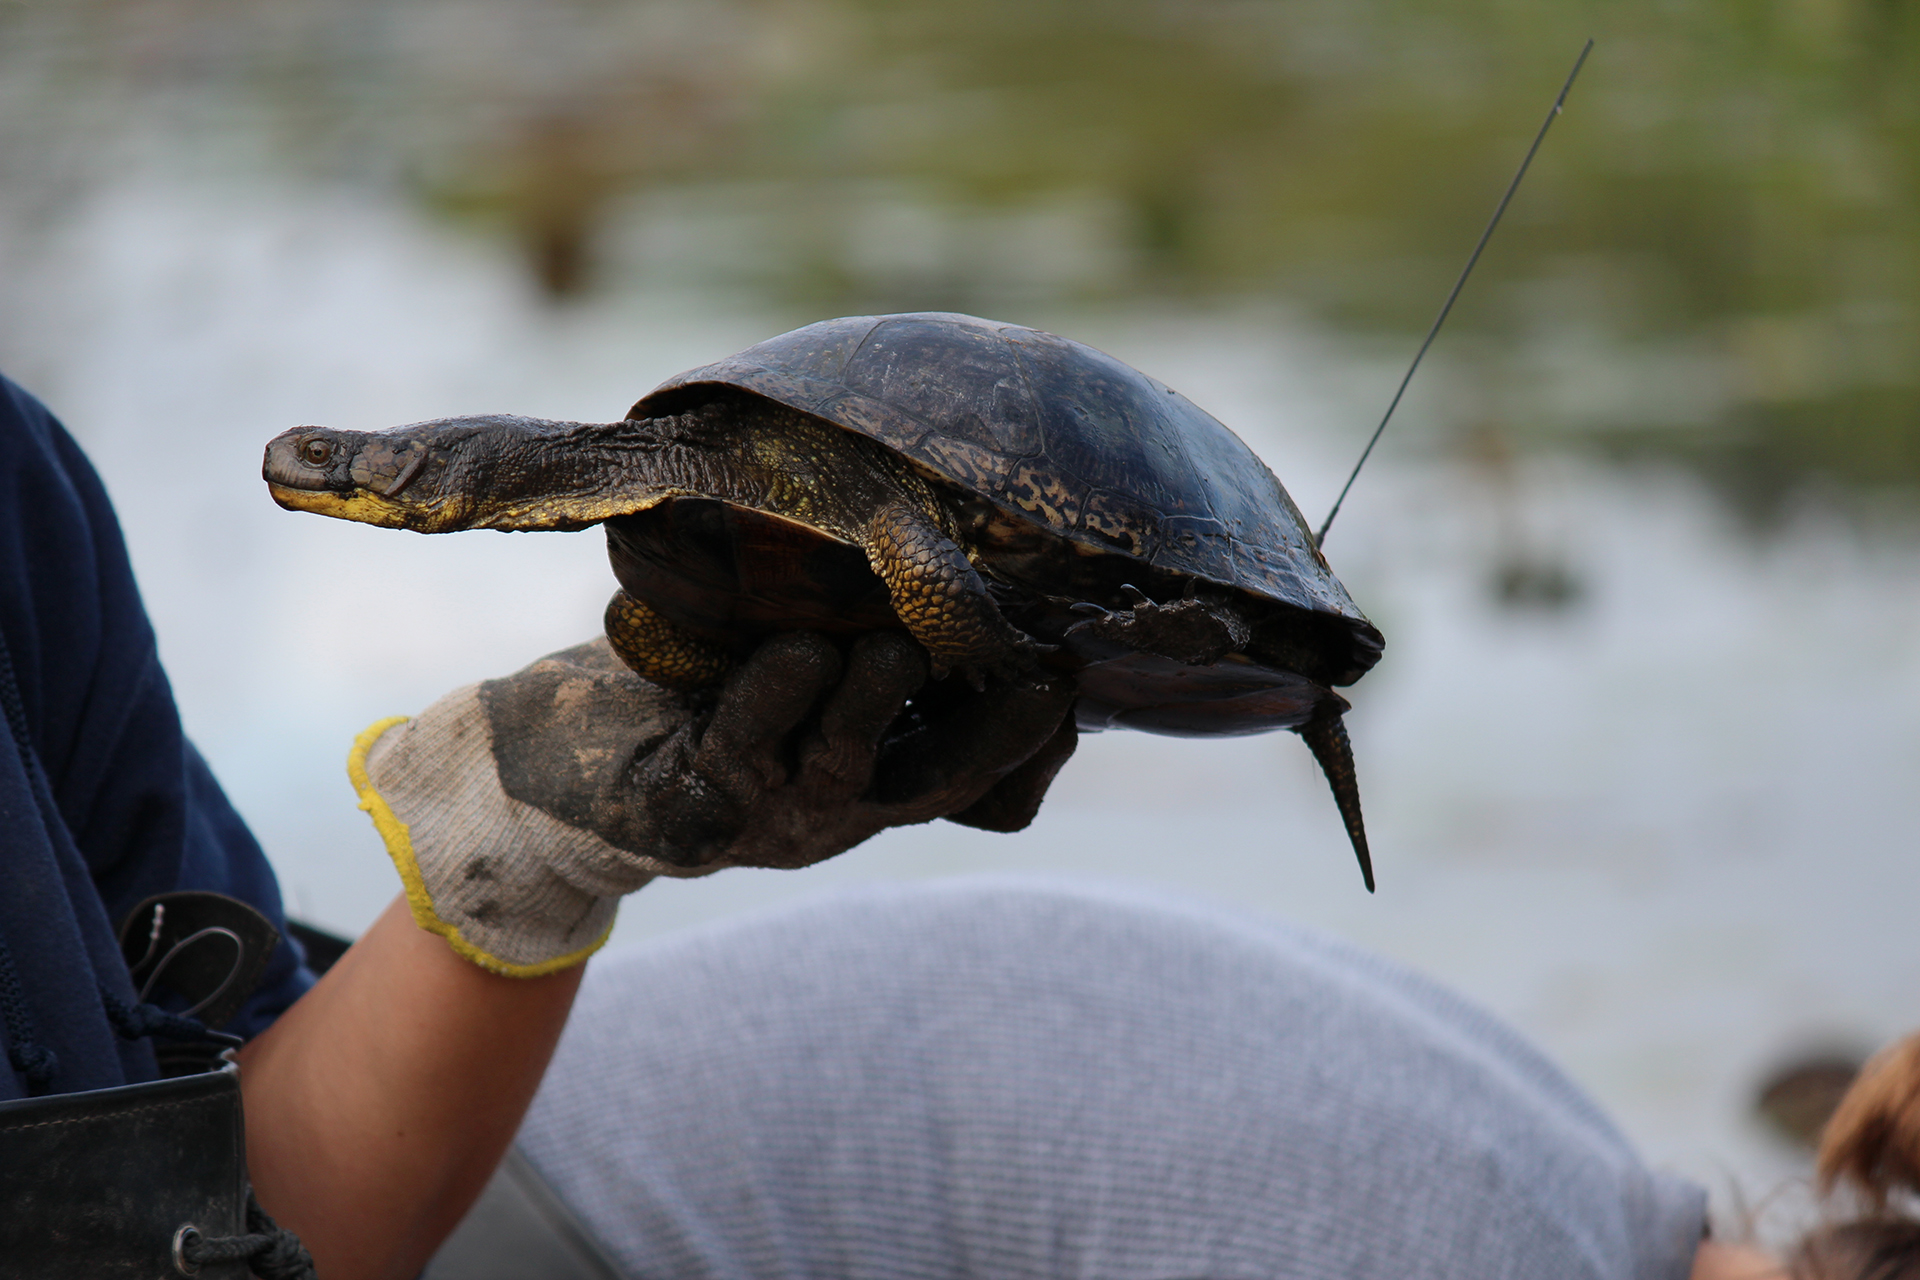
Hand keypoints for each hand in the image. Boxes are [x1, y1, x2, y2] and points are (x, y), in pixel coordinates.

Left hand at [353, 632, 1075, 974]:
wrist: (550, 768)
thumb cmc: (688, 687)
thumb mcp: (784, 656)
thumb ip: (852, 628)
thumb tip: (934, 540)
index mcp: (869, 771)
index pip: (971, 763)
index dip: (1029, 736)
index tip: (1075, 683)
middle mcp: (832, 803)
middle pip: (933, 780)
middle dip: (990, 735)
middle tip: (1035, 676)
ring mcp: (764, 812)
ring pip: (844, 765)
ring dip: (873, 706)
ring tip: (895, 647)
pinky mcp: (691, 806)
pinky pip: (741, 749)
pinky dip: (769, 700)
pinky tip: (792, 652)